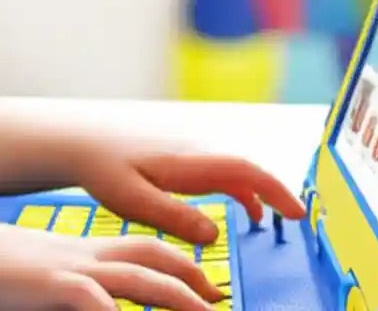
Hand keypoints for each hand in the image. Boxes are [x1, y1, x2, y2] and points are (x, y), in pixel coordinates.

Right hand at [0, 218, 224, 310]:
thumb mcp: (39, 276)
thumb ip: (70, 289)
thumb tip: (94, 303)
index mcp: (83, 251)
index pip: (144, 249)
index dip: (181, 263)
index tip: (205, 282)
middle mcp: (85, 255)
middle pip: (153, 257)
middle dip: (193, 277)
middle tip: (220, 299)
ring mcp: (71, 268)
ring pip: (139, 276)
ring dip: (178, 296)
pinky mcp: (53, 285)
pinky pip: (96, 300)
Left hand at [78, 145, 306, 247]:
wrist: (81, 144)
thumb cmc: (103, 169)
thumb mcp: (133, 200)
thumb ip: (173, 217)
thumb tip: (214, 234)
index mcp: (188, 160)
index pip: (244, 170)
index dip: (275, 190)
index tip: (296, 212)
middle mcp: (195, 151)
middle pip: (247, 169)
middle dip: (274, 192)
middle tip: (294, 221)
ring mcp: (189, 153)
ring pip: (235, 171)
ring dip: (256, 192)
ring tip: (270, 222)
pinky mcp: (182, 159)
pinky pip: (220, 173)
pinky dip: (239, 190)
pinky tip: (241, 210)